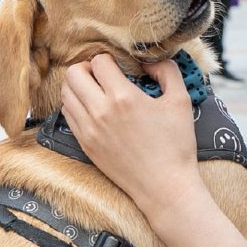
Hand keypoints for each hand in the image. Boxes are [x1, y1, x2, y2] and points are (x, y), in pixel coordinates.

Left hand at [61, 55, 207, 222]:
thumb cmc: (176, 146)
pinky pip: (67, 115)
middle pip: (73, 73)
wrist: (165, 187)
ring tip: (96, 90)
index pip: (99, 61)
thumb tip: (150, 62)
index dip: (110, 59)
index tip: (120, 66)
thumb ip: (167, 72)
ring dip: (78, 86)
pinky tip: (93, 108)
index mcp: (123, 97)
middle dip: (87, 67)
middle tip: (103, 74)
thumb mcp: (181, 101)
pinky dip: (76, 105)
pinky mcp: (85, 144)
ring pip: (65, 93)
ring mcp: (88, 130)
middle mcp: (99, 111)